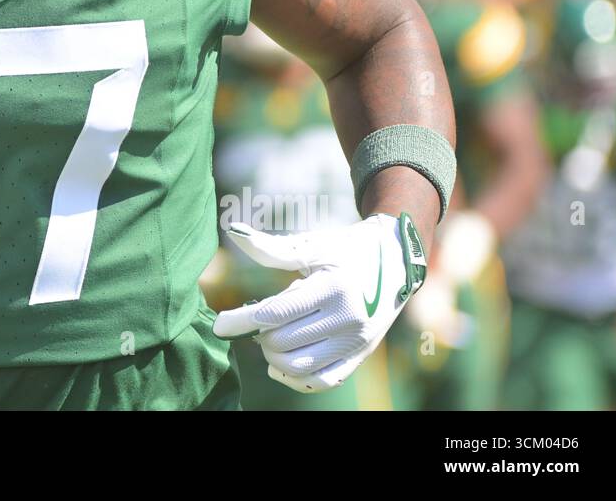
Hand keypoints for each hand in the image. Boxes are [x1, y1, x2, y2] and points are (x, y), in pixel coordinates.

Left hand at [213, 213, 426, 392]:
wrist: (395, 261)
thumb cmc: (346, 248)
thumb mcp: (312, 244)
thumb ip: (272, 248)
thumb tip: (235, 233)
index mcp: (332, 288)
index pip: (276, 313)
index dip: (242, 320)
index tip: (220, 325)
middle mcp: (347, 319)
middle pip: (283, 341)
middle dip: (259, 334)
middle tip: (255, 321)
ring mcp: (356, 342)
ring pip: (299, 366)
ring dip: (272, 358)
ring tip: (268, 339)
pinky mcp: (360, 355)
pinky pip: (323, 381)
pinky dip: (296, 378)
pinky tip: (280, 365)